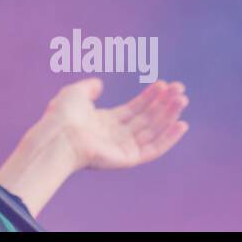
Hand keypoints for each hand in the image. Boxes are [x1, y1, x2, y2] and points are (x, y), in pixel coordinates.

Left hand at [48, 77, 189, 170]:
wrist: (59, 135)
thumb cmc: (62, 115)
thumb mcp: (75, 93)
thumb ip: (89, 87)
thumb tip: (99, 83)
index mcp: (106, 121)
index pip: (135, 108)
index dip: (150, 96)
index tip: (164, 84)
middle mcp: (117, 135)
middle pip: (148, 118)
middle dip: (165, 103)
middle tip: (180, 89)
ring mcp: (124, 147)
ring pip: (154, 130)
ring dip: (170, 115)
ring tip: (182, 99)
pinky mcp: (129, 158)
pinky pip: (155, 149)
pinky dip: (169, 137)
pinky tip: (182, 123)